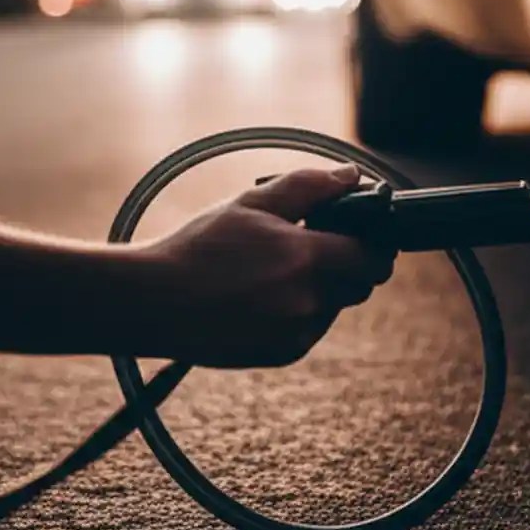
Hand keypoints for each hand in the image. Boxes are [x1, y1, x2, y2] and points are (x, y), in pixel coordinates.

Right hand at [135, 165, 395, 367]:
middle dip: (349, 263)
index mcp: (304, 259)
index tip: (365, 233)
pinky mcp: (284, 354)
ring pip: (335, 305)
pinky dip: (301, 311)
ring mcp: (297, 333)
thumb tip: (352, 175)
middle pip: (360, 283)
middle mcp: (307, 302)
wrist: (154, 303)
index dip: (375, 242)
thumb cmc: (200, 247)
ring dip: (323, 287)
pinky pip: (311, 328)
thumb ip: (309, 186)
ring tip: (277, 270)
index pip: (372, 256)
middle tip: (317, 244)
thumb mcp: (252, 203)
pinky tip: (264, 296)